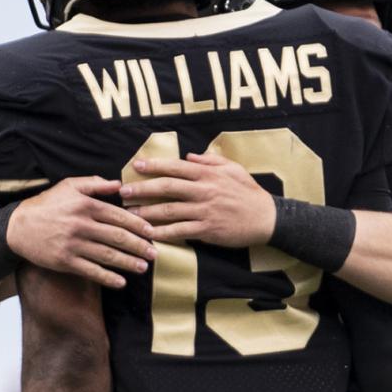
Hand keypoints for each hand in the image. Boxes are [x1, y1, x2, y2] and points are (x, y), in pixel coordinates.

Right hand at [7, 177, 158, 286]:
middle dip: (139, 246)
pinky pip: (91, 271)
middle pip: (118, 237)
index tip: (152, 233)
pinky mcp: (65, 261)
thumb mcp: (68, 186)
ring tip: (144, 267)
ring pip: (108, 255)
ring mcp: (73, 244)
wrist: (17, 226)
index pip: (119, 216)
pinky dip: (108, 278)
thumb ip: (95, 183)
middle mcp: (81, 224)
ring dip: (129, 263)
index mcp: (85, 205)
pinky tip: (121, 282)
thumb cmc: (46, 205)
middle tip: (155, 253)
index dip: (138, 225)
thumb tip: (120, 184)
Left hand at [122, 152, 276, 246]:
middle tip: (124, 191)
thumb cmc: (249, 192)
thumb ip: (209, 161)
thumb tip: (188, 157)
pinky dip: (164, 233)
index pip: (175, 168)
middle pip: (167, 188)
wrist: (267, 218)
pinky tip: (150, 234)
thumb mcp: (233, 169)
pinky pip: (181, 231)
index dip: (154, 166)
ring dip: (147, 213)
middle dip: (142, 189)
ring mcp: (205, 211)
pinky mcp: (208, 230)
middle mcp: (204, 191)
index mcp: (207, 174)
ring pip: (170, 210)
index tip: (136, 166)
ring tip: (129, 215)